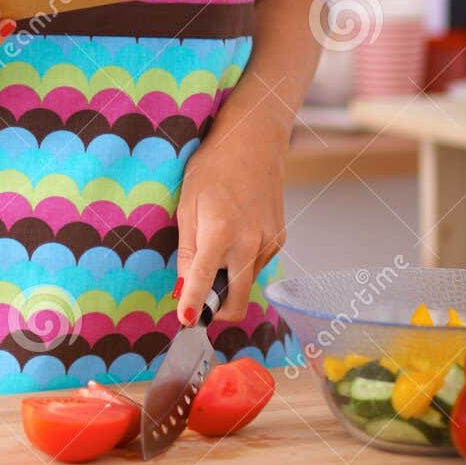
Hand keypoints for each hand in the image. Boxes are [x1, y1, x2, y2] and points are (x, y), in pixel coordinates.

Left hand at [174, 115, 287, 325]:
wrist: (253, 142)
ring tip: (215, 246)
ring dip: (228, 281)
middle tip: (198, 301)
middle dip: (217, 309)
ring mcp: (269, 243)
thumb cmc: (212, 168)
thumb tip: (184, 288)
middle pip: (236, 300)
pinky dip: (241, 263)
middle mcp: (250, 243)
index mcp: (221, 232)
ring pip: (246, 283)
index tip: (186, 322)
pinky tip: (234, 235)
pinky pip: (256, 266)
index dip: (194, 305)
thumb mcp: (187, 205)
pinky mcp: (280, 240)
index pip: (205, 280)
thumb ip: (187, 250)